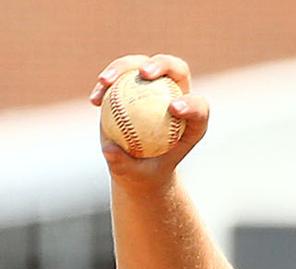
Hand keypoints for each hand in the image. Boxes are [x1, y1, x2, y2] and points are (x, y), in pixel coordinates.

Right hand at [89, 54, 208, 185]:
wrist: (135, 166)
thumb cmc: (143, 174)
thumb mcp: (135, 175)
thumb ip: (125, 164)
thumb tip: (110, 150)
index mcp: (193, 122)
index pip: (199, 107)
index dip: (191, 104)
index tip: (173, 110)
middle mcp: (177, 96)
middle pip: (176, 69)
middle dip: (162, 64)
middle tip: (143, 74)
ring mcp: (155, 85)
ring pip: (142, 64)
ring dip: (123, 67)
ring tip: (105, 82)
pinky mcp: (133, 81)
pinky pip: (119, 74)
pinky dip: (105, 84)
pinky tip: (94, 100)